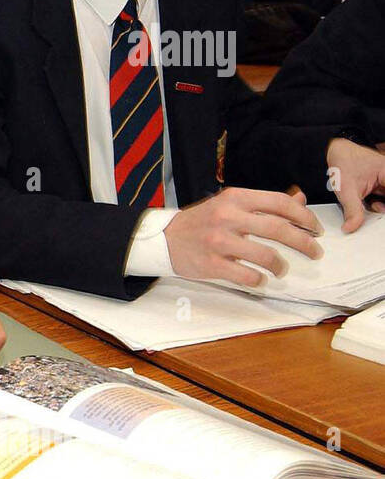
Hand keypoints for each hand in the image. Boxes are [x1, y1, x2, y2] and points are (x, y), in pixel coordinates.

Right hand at [164, 187, 322, 286]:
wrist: (164, 238)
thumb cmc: (202, 221)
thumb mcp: (230, 204)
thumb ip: (264, 203)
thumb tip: (299, 199)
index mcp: (235, 198)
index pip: (280, 203)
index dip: (304, 217)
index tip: (315, 229)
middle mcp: (227, 217)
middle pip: (278, 229)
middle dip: (303, 243)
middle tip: (315, 252)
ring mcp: (218, 241)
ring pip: (266, 255)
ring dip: (281, 265)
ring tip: (282, 269)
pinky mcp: (211, 264)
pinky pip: (246, 275)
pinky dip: (259, 279)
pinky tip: (260, 279)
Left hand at [326, 137, 384, 232]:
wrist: (335, 150)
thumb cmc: (343, 163)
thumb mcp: (346, 190)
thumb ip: (352, 211)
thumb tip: (351, 228)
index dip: (384, 208)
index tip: (378, 210)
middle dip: (382, 208)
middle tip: (375, 208)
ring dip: (381, 207)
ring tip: (373, 205)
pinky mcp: (383, 183)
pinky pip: (384, 197)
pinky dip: (378, 204)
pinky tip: (372, 204)